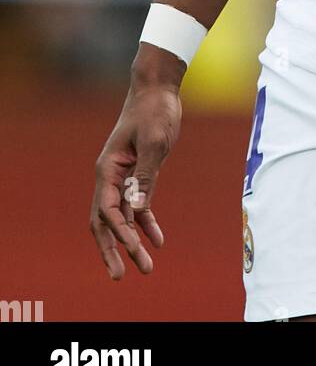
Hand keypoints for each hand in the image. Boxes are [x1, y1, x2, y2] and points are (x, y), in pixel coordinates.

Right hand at [90, 62, 181, 279]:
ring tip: (146, 267)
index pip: (107, 209)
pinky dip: (145, 223)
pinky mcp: (138, 174)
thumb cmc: (155, 111)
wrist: (159, 89)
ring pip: (122, 217)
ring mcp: (123, 176)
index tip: (135, 249)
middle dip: (113, 249)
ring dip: (132, 242)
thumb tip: (137, 211)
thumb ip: (146, 177)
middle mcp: (110, 176)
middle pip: (106, 221)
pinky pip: (137, 205)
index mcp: (108, 168)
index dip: (119, 232)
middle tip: (121, 276)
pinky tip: (158, 240)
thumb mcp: (155, 142)